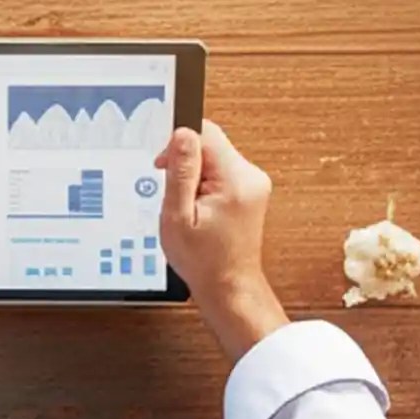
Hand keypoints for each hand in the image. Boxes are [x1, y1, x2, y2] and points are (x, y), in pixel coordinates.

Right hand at [155, 120, 287, 358]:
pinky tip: (201, 208)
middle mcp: (250, 177)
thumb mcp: (178, 216)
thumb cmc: (204, 261)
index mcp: (235, 180)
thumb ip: (181, 172)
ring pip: (214, 157)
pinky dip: (205, 184)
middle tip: (177, 196)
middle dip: (185, 164)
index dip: (178, 146)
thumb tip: (182, 134)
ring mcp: (253, 183)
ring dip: (195, 176)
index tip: (165, 167)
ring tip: (190, 207)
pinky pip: (221, 171)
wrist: (228, 286)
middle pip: (209, 144)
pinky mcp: (250, 189)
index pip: (205, 133)